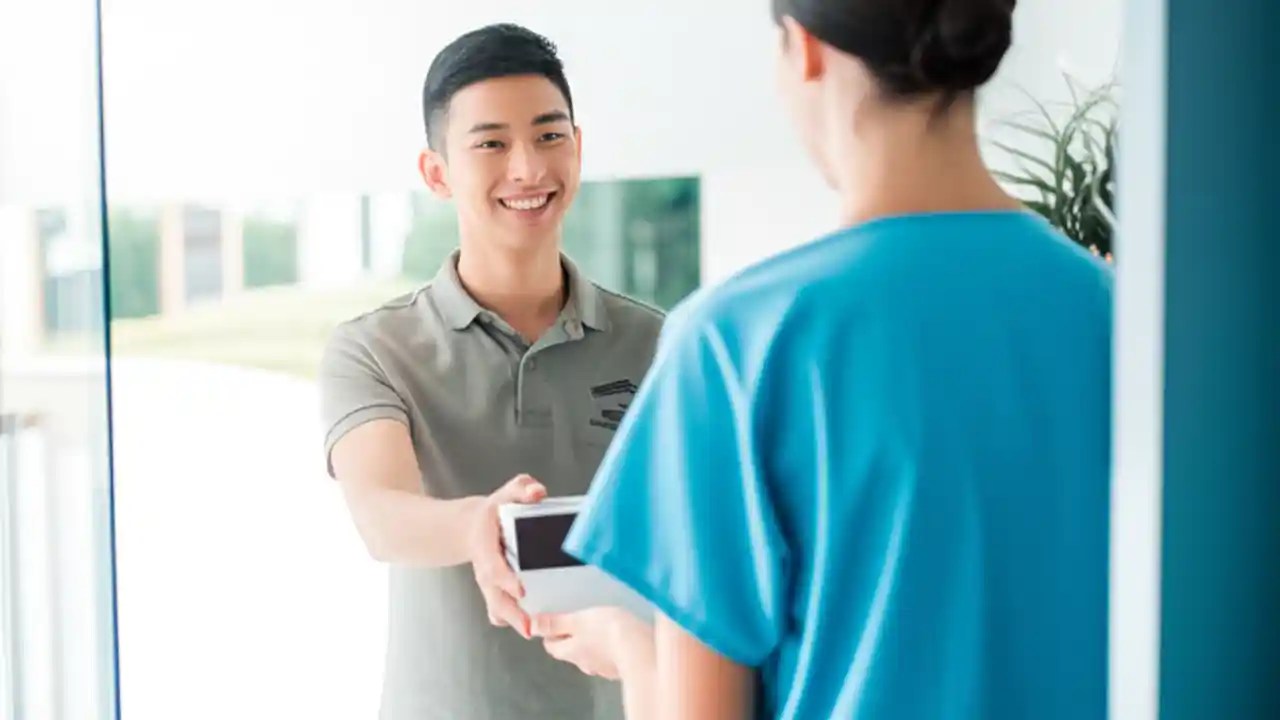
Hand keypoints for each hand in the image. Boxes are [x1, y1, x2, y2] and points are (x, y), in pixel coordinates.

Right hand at [468, 474, 546, 638]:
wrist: (471, 528)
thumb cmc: (494, 513)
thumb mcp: (506, 494)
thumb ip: (521, 489)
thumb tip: (536, 492)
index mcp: (486, 546)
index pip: (493, 567)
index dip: (505, 580)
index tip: (520, 591)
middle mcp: (486, 570)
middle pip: (494, 597)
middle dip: (511, 613)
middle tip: (530, 627)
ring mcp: (490, 584)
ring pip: (497, 609)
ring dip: (515, 622)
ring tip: (533, 632)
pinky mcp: (497, 592)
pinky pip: (502, 611)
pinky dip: (515, 621)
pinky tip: (534, 626)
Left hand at [534, 607, 654, 680]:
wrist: (644, 650)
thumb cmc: (612, 632)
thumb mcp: (580, 620)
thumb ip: (556, 622)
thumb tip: (531, 626)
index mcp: (570, 651)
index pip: (551, 646)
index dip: (550, 633)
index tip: (554, 620)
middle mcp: (585, 663)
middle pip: (570, 650)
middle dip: (571, 636)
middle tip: (578, 618)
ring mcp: (603, 666)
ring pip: (590, 652)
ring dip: (592, 640)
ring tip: (601, 623)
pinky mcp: (621, 665)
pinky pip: (609, 655)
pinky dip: (609, 646)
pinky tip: (618, 635)